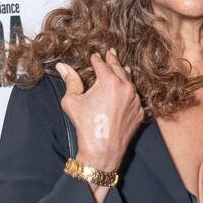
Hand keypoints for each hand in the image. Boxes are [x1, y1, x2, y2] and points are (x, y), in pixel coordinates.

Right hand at [55, 48, 143, 173]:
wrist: (103, 149)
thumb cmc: (86, 125)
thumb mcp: (72, 101)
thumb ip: (71, 81)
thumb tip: (62, 66)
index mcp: (109, 81)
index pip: (102, 64)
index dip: (97, 59)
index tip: (95, 56)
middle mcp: (126, 88)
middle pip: (119, 69)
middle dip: (113, 61)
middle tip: (111, 53)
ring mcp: (135, 100)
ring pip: (130, 82)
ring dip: (124, 74)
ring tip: (123, 67)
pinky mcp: (139, 112)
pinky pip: (135, 98)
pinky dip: (130, 92)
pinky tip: (127, 91)